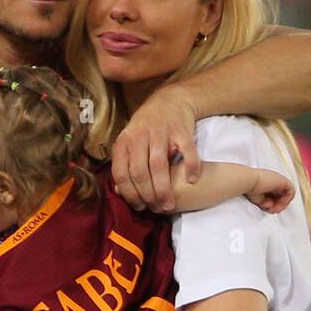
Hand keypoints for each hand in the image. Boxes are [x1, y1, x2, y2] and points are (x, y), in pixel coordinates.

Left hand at [110, 86, 199, 212]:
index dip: (129, 194)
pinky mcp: (181, 131)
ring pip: (159, 167)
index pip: (121, 173)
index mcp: (124, 142)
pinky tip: (192, 181)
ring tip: (169, 205)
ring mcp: (160, 133)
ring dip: (164, 190)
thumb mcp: (129, 142)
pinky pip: (186, 152)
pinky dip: (190, 168)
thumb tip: (118, 190)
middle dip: (147, 196)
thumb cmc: (146, 128)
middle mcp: (139, 137)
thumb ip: (123, 165)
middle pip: (140, 173)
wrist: (170, 100)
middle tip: (156, 209)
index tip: (139, 207)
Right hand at [245, 170, 294, 213]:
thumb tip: (270, 205)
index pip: (276, 196)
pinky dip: (286, 200)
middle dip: (278, 206)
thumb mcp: (259, 199)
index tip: (268, 209)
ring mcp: (280, 181)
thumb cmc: (250, 188)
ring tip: (274, 209)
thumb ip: (266, 203)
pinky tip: (278, 203)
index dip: (274, 204)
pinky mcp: (284, 181)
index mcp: (268, 183)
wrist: (250, 181)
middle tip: (272, 210)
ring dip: (282, 205)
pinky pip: (291, 192)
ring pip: (287, 195)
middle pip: (282, 196)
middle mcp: (275, 181)